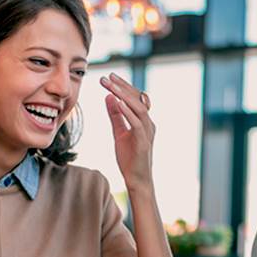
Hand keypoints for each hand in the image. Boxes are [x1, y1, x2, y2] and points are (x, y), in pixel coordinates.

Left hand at [100, 72, 155, 193]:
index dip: (123, 87)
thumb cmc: (130, 158)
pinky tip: (118, 102)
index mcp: (143, 121)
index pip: (135, 98)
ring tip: (111, 86)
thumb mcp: (119, 133)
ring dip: (124, 95)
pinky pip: (136, 123)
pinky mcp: (143, 142)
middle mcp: (148, 124)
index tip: (110, 77)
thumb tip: (109, 97)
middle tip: (108, 76)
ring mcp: (147, 132)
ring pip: (138, 107)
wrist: (137, 180)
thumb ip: (115, 115)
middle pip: (138, 99)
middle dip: (123, 86)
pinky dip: (128, 111)